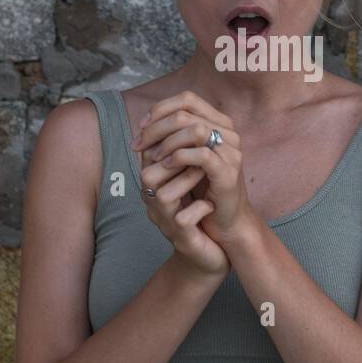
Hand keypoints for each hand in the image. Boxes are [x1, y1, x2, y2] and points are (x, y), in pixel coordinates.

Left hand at [132, 90, 252, 246]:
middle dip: (156, 128)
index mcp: (220, 124)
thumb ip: (174, 137)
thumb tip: (146, 123)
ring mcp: (231, 152)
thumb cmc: (204, 188)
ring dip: (167, 142)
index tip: (142, 126)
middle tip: (139, 145)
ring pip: (195, 130)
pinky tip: (167, 165)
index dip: (161, 109)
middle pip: (186, 114)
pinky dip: (179, 157)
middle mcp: (229, 133)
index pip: (188, 99)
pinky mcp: (228, 172)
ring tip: (154, 158)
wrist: (224, 221)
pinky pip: (201, 155)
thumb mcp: (186, 157)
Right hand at [137, 131, 228, 276]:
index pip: (149, 155)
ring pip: (163, 196)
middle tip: (203, 149)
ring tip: (206, 172)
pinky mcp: (181, 238)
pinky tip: (210, 204)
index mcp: (156, 183)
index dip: (170, 140)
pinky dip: (199, 209)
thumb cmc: (201, 207)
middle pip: (149, 174)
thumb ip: (187, 151)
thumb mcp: (192, 176)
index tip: (198, 132)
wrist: (212, 247)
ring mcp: (165, 221)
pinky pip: (183, 220)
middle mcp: (154, 201)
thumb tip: (194, 115)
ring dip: (188, 181)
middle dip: (178, 158)